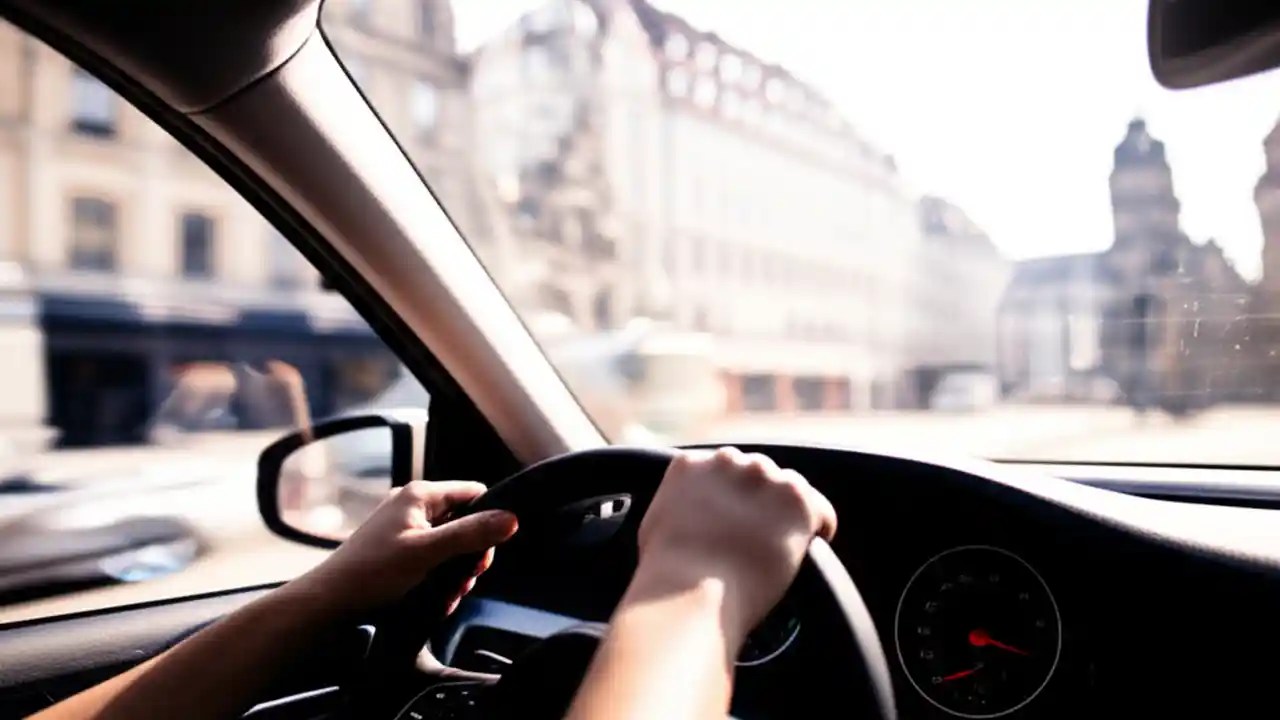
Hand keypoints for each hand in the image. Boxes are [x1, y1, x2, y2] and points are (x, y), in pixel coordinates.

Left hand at [289, 480, 517, 615]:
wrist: (329, 602)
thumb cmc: (371, 573)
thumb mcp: (427, 552)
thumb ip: (470, 534)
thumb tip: (511, 519)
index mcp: (420, 494)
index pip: (475, 493)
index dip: (487, 520)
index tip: (483, 553)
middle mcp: (413, 505)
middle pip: (466, 521)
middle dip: (470, 554)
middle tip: (462, 580)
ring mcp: (405, 527)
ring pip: (452, 543)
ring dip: (455, 571)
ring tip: (445, 593)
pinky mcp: (400, 549)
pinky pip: (434, 556)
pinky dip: (439, 576)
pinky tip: (434, 596)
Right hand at [630, 448, 835, 646]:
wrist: (691, 591)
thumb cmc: (666, 572)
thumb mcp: (656, 525)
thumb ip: (676, 505)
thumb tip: (683, 516)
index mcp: (692, 464)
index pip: (722, 469)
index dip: (730, 496)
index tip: (732, 518)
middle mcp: (729, 461)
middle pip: (757, 473)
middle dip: (758, 500)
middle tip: (755, 535)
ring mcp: (766, 478)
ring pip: (789, 489)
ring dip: (786, 513)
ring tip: (780, 544)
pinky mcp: (798, 500)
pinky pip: (822, 511)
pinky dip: (820, 528)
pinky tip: (811, 546)